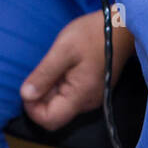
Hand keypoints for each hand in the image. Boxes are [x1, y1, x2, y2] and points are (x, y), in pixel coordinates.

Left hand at [20, 9, 134, 130]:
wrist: (122, 27)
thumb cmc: (94, 34)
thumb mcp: (63, 50)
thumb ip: (44, 74)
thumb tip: (26, 95)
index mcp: (80, 97)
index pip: (49, 120)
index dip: (32, 109)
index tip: (29, 88)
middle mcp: (86, 104)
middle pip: (54, 115)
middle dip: (40, 99)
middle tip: (42, 73)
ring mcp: (91, 99)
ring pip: (61, 106)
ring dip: (50, 91)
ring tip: (55, 67)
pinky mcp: (92, 92)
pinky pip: (69, 98)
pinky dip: (59, 87)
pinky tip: (63, 68)